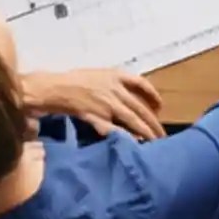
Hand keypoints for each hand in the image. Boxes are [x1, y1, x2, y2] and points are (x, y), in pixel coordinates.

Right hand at [21, 69, 164, 139]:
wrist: (55, 88)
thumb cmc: (73, 80)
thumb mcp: (96, 74)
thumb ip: (113, 83)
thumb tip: (128, 94)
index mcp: (115, 75)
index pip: (141, 83)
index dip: (153, 94)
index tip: (160, 105)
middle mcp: (115, 89)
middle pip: (140, 106)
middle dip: (153, 121)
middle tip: (163, 133)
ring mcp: (108, 104)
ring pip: (133, 119)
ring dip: (147, 131)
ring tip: (156, 141)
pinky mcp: (99, 117)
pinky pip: (117, 129)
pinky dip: (127, 137)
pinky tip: (135, 143)